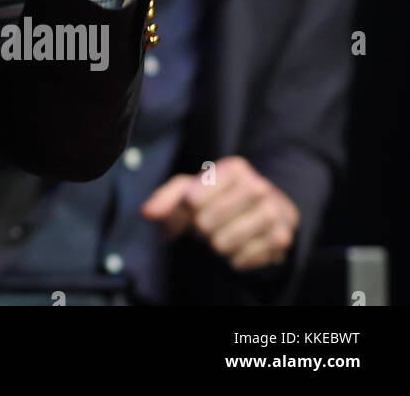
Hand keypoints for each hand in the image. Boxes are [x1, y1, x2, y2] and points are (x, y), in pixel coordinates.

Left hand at [141, 155, 298, 271]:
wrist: (268, 210)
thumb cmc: (221, 197)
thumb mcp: (192, 189)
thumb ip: (166, 198)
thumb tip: (147, 213)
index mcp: (235, 168)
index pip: (190, 199)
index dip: (180, 213)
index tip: (185, 213)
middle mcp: (258, 187)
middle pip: (203, 223)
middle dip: (197, 230)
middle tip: (204, 227)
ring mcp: (273, 214)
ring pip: (220, 244)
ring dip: (213, 245)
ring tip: (220, 235)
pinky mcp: (281, 240)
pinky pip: (240, 260)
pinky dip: (232, 258)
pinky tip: (238, 246)